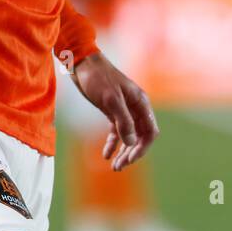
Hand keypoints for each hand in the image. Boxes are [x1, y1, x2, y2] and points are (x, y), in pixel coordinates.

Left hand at [70, 52, 158, 170]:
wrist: (81, 63)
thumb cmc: (98, 78)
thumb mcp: (111, 99)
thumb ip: (123, 121)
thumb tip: (132, 143)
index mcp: (141, 102)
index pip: (150, 131)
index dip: (143, 148)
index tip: (130, 159)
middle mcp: (135, 107)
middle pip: (140, 136)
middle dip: (131, 153)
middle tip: (119, 167)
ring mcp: (124, 109)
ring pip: (128, 136)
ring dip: (123, 151)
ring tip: (115, 166)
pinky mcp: (112, 110)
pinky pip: (116, 131)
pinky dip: (112, 143)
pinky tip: (106, 154)